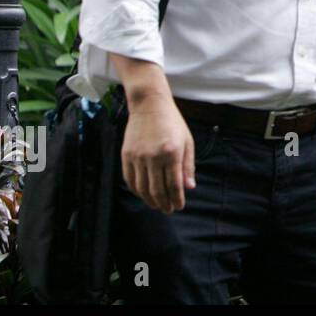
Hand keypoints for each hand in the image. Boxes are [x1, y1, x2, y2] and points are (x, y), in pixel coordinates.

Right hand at [121, 89, 194, 213]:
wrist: (149, 105)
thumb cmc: (173, 123)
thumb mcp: (187, 141)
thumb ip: (188, 166)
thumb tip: (189, 188)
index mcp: (172, 152)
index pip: (174, 185)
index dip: (177, 199)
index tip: (179, 206)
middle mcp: (153, 156)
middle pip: (157, 190)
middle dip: (164, 203)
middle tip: (168, 210)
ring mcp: (138, 156)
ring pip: (142, 188)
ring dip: (150, 200)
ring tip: (157, 205)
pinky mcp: (126, 155)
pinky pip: (130, 179)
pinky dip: (137, 191)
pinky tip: (143, 194)